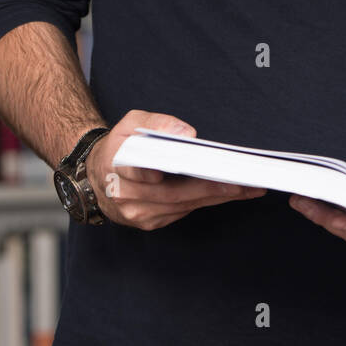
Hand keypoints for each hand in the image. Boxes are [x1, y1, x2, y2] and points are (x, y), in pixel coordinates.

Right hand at [85, 109, 266, 229]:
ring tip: (247, 187)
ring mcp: (138, 214)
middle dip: (211, 188)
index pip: (138, 170)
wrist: (98, 176)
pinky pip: (183, 212)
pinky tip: (229, 193)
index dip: (161, 172)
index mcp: (117, 165)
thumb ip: (156, 123)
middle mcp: (126, 195)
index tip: (189, 171)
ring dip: (217, 197)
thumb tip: (187, 133)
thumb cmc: (119, 145)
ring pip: (183, 205)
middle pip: (174, 193)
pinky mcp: (150, 223)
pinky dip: (207, 202)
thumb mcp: (131, 123)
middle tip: (243, 181)